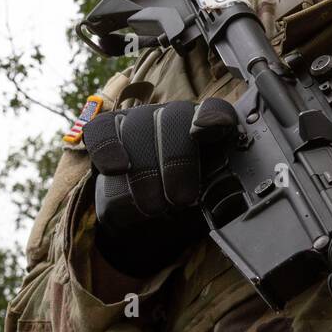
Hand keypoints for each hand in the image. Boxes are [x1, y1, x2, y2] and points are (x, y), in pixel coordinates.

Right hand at [81, 98, 238, 273]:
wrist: (150, 220)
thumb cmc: (188, 206)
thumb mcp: (210, 203)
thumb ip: (220, 194)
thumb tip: (229, 200)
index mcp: (209, 129)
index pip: (216, 111)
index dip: (213, 117)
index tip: (206, 133)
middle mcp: (175, 116)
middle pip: (173, 119)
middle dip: (176, 161)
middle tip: (181, 199)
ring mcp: (140, 120)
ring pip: (137, 127)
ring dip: (145, 171)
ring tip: (154, 207)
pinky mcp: (108, 131)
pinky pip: (102, 130)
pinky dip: (108, 148)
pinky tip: (117, 168)